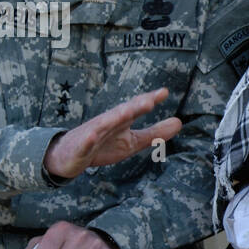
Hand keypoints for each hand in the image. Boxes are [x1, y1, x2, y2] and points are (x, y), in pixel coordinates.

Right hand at [43, 88, 182, 179]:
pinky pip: (84, 143)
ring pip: (103, 124)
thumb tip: (179, 122)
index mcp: (121, 120)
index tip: (164, 92)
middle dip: (135, 106)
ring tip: (127, 111)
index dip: (149, 100)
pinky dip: (88, 140)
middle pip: (122, 112)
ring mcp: (92, 134)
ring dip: (114, 117)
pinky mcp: (81, 147)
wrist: (69, 156)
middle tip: (150, 100)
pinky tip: (92, 136)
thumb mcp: (133, 141)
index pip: (136, 107)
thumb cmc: (103, 146)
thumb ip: (155, 133)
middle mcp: (107, 123)